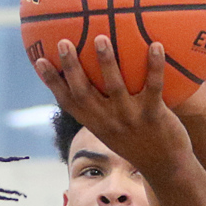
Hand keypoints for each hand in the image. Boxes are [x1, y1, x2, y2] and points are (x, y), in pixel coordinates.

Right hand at [35, 35, 191, 175]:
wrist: (166, 167)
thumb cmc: (140, 142)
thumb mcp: (114, 130)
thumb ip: (103, 108)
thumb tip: (95, 78)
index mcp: (96, 123)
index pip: (68, 102)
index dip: (52, 82)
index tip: (39, 60)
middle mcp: (109, 121)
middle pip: (84, 92)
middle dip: (71, 67)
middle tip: (63, 42)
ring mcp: (130, 118)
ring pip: (115, 87)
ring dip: (107, 63)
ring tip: (101, 38)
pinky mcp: (154, 116)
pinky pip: (154, 86)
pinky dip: (155, 66)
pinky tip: (156, 45)